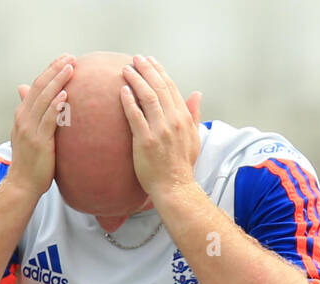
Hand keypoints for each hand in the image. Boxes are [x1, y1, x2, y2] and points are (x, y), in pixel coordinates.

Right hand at [7, 54, 75, 199]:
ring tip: (71, 69)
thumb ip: (32, 114)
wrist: (22, 184)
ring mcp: (30, 129)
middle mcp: (23, 118)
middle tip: (71, 58)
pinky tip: (65, 95)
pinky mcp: (39, 141)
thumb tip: (28, 93)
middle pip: (40, 87)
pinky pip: (48, 119)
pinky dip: (56, 106)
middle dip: (56, 70)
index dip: (51, 71)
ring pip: (44, 99)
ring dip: (58, 82)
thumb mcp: (28, 134)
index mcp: (22, 114)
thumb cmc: (30, 161)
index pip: (37, 86)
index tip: (65, 60)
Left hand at [120, 55, 201, 200]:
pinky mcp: (145, 141)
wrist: (175, 188)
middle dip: (146, 70)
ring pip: (147, 97)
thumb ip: (194, 114)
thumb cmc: (182, 165)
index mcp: (184, 119)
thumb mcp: (194, 137)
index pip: (171, 88)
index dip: (159, 72)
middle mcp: (173, 121)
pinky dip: (129, 101)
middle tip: (135, 59)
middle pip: (159, 88)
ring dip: (136, 80)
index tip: (150, 61)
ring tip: (126, 70)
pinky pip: (135, 115)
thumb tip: (197, 94)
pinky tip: (122, 90)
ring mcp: (159, 130)